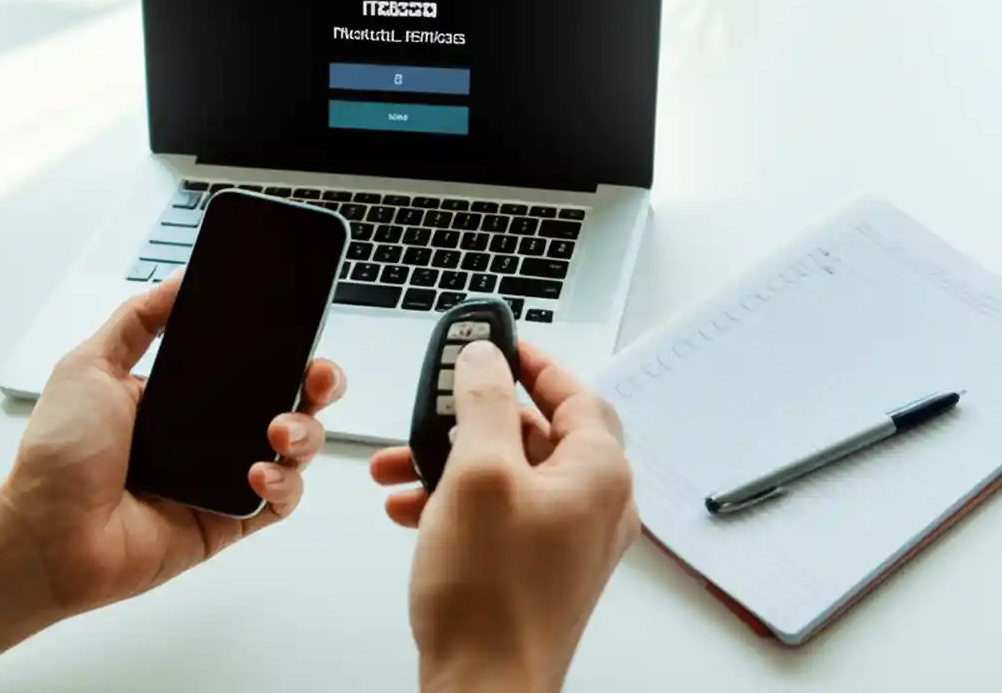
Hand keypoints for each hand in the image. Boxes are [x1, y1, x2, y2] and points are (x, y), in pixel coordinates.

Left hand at [0, 274, 345, 615]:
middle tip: (316, 379)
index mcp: (187, 396)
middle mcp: (213, 434)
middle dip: (318, 385)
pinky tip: (258, 474)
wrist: (45, 536)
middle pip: (292, 402)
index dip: (288, 349)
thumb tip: (182, 276)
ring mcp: (226, 478)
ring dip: (305, 434)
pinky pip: (281, 501)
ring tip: (279, 431)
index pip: (256, 365)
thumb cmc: (58, 457)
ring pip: (297, 450)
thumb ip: (139, 318)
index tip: (303, 334)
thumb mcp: (89, 366)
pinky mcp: (232, 521)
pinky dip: (283, 485)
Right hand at [371, 341, 638, 692]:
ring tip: (402, 467)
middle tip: (439, 404)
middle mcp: (596, 505)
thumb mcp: (477, 476)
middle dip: (473, 419)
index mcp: (600, 473)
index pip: (575, 392)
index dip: (533, 361)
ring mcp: (571, 540)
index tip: (498, 342)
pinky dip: (460, 501)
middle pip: (538, 432)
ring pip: (511, 474)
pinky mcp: (542, 567)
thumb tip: (485, 359)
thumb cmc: (491, 600)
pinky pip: (503, 513)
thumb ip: (483, 405)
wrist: (484, 690)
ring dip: (454, 462)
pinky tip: (413, 508)